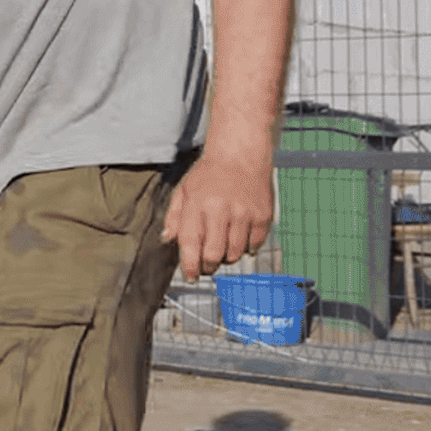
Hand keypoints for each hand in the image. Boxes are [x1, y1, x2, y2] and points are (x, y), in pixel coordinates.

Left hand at [162, 152, 274, 281]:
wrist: (240, 154)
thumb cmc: (209, 174)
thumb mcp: (184, 190)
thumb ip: (174, 216)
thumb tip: (167, 239)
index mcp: (197, 204)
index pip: (190, 243)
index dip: (190, 265)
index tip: (191, 276)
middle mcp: (220, 210)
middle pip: (213, 254)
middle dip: (208, 266)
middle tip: (206, 266)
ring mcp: (244, 213)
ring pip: (234, 253)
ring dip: (226, 258)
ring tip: (222, 249)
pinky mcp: (262, 215)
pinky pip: (254, 245)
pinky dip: (246, 249)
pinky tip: (239, 240)